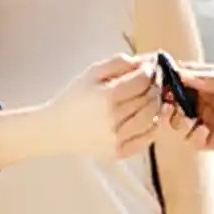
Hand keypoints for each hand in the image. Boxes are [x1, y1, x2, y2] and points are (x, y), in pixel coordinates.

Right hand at [40, 53, 161, 159]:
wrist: (56, 129)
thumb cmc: (75, 97)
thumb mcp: (92, 72)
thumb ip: (120, 62)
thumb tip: (149, 61)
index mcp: (106, 97)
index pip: (143, 80)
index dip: (151, 71)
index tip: (151, 67)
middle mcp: (113, 120)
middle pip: (150, 98)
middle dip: (156, 86)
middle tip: (154, 80)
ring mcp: (117, 139)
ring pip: (153, 117)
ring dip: (157, 104)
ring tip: (150, 96)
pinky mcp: (119, 153)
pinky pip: (148, 137)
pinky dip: (155, 124)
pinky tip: (150, 114)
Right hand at [163, 63, 213, 156]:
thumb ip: (205, 78)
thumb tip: (178, 72)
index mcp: (206, 82)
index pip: (178, 77)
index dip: (165, 79)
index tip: (156, 82)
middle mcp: (201, 100)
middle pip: (171, 101)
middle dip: (167, 103)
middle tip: (169, 105)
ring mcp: (203, 120)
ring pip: (175, 122)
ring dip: (177, 121)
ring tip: (189, 120)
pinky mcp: (208, 140)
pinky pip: (189, 140)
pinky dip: (193, 136)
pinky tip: (205, 132)